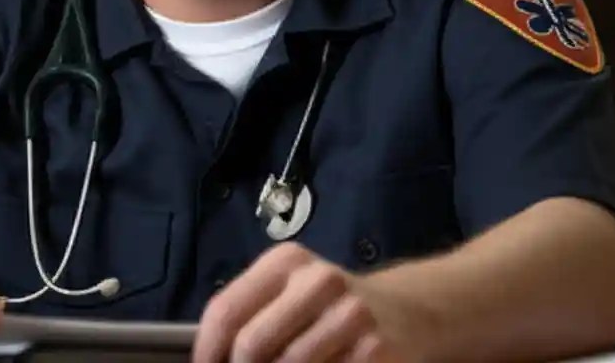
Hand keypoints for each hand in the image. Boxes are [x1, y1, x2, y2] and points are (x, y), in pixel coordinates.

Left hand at [193, 243, 420, 362]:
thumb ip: (249, 315)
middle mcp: (318, 281)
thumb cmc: (330, 306)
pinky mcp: (377, 349)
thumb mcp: (289, 292)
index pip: (225, 310)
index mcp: (286, 261)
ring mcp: (351, 315)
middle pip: (251, 345)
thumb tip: (208, 358)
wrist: (409, 311)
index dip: (206, 351)